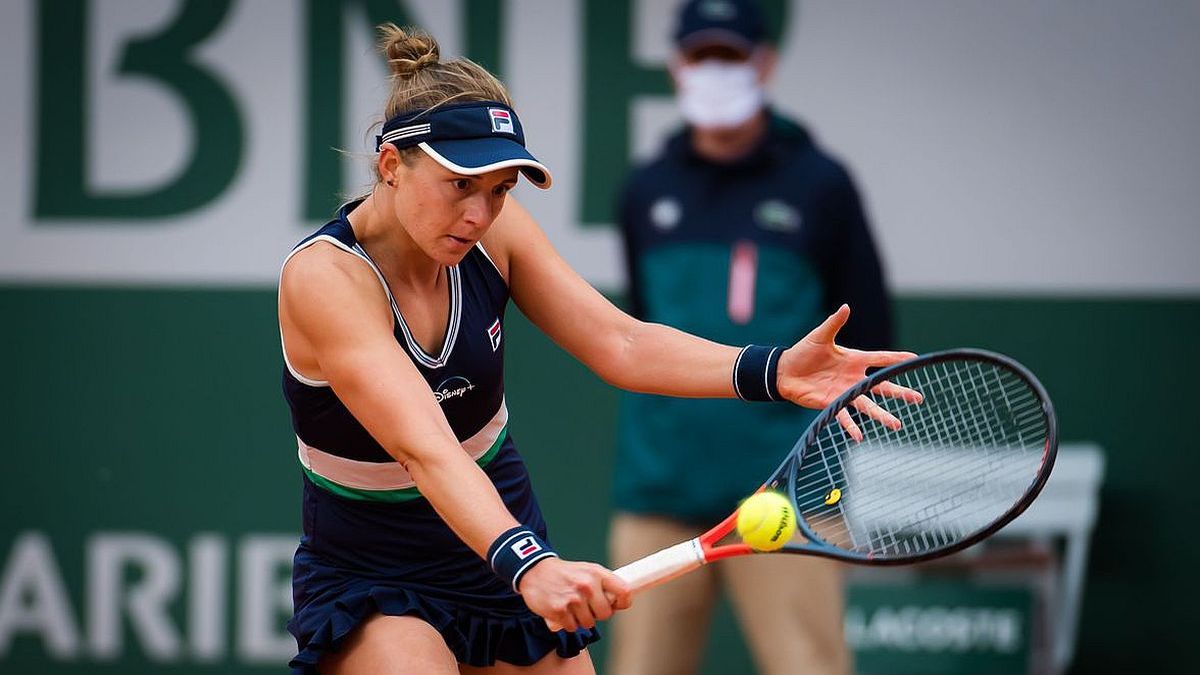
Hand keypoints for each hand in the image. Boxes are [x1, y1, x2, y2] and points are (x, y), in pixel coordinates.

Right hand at [518, 558, 631, 631]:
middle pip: (605, 614)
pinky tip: (562, 610)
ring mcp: (573, 599)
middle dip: (597, 613)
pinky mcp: (559, 610)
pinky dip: (568, 623)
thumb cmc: (565, 573)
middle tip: (587, 606)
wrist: (535, 571)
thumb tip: (619, 602)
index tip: (617, 605)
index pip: (623, 592)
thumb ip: (602, 583)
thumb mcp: (587, 570)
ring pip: (588, 623)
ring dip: (581, 619)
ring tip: (572, 606)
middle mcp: (587, 585)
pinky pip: (572, 627)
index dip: (623, 602)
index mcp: (597, 573)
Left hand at [777, 304, 921, 439]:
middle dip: (900, 392)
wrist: (784, 371)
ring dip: (882, 415)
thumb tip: (845, 307)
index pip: (881, 358)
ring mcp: (844, 392)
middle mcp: (854, 377)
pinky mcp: (832, 403)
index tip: (916, 358)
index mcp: (854, 359)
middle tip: (918, 399)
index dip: (898, 358)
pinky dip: (851, 427)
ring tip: (897, 425)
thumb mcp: (820, 336)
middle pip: (882, 386)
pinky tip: (859, 437)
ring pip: (868, 405)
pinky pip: (844, 416)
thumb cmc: (803, 352)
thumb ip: (834, 323)